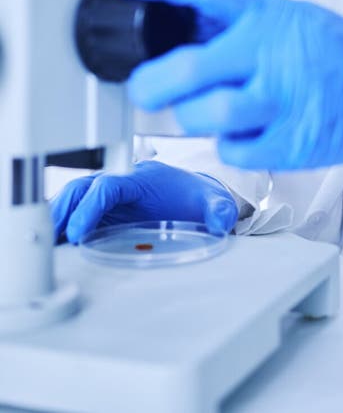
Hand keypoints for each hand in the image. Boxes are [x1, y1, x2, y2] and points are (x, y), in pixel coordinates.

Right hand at [51, 160, 238, 243]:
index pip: (110, 186)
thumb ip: (219, 210)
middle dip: (65, 208)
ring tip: (44, 240)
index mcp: (143, 179)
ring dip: (59, 214)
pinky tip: (52, 240)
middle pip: (85, 187)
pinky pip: (78, 208)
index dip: (92, 205)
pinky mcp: (105, 208)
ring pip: (77, 196)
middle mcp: (122, 183)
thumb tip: (220, 219)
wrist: (196, 191)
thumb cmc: (197, 195)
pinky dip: (63, 220)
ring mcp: (111, 195)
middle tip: (51, 236)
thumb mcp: (213, 203)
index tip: (78, 230)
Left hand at [101, 0, 342, 170]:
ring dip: (187, 117)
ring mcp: (282, 101)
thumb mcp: (286, 18)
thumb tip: (173, 28)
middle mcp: (272, 55)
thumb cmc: (332, 52)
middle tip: (144, 87)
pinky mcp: (291, 143)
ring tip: (197, 110)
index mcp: (266, 16)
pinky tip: (245, 130)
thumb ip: (235, 25)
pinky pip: (231, 150)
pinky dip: (228, 143)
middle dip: (151, 84)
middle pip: (189, 70)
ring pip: (203, 116)